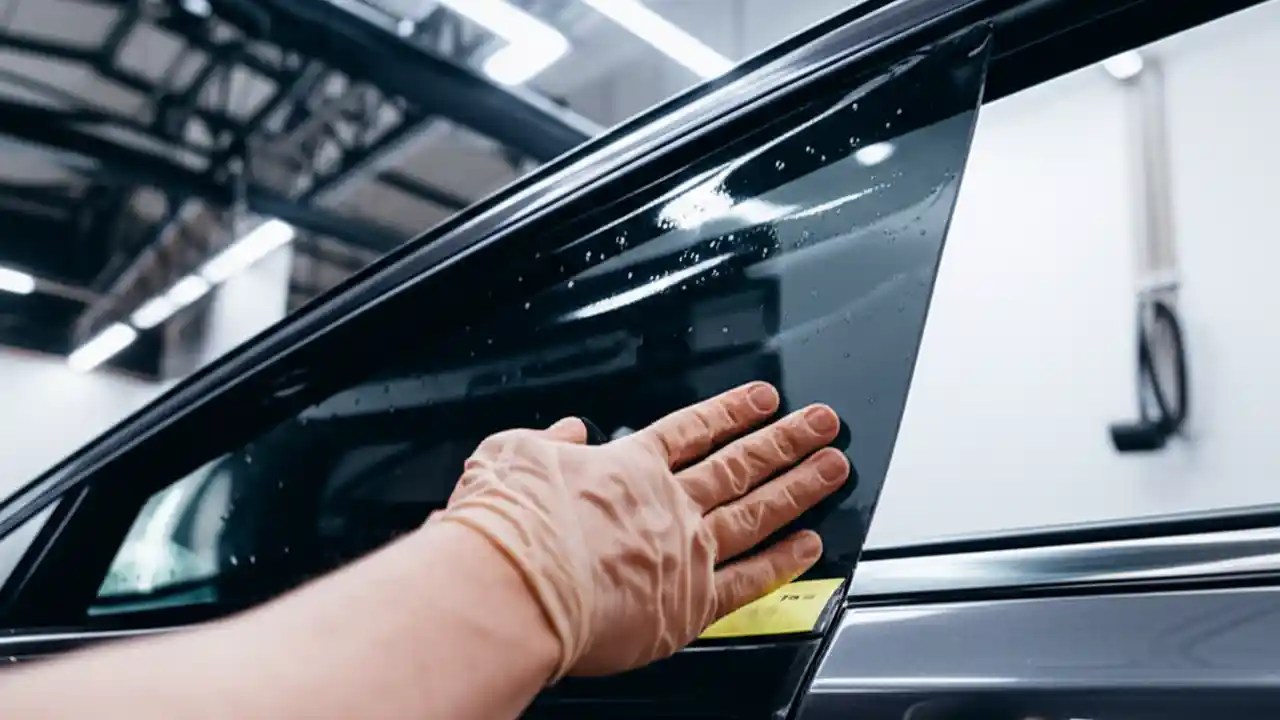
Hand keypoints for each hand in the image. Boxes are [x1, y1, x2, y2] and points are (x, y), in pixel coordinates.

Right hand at [432, 382, 849, 678]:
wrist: (515, 588)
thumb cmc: (507, 528)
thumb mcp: (510, 454)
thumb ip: (548, 442)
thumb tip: (566, 432)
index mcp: (626, 466)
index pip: (692, 430)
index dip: (730, 411)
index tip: (761, 399)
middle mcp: (667, 502)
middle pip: (740, 463)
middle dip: (786, 440)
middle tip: (824, 422)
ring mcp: (686, 551)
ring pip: (758, 511)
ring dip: (800, 486)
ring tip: (834, 467)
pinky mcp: (690, 604)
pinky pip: (749, 580)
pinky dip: (783, 562)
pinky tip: (810, 545)